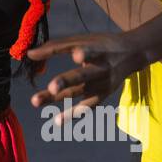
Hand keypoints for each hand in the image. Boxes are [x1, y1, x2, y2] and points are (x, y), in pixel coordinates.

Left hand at [27, 30, 141, 123]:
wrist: (132, 54)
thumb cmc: (101, 44)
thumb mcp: (83, 40)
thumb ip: (56, 47)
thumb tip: (29, 54)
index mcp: (98, 50)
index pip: (89, 51)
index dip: (83, 53)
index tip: (75, 55)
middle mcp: (101, 68)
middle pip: (82, 76)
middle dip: (66, 81)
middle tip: (51, 87)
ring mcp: (102, 84)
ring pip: (78, 92)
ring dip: (58, 98)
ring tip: (36, 101)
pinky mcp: (102, 95)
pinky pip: (86, 107)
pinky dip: (72, 114)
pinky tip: (56, 121)